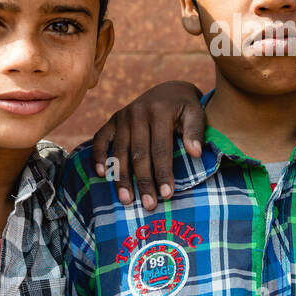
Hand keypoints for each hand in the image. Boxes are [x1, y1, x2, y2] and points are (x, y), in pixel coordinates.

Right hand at [90, 81, 204, 211]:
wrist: (170, 91)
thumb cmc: (186, 108)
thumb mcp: (196, 113)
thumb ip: (196, 131)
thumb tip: (195, 153)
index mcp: (160, 111)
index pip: (160, 148)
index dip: (163, 172)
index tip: (167, 194)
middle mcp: (138, 112)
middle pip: (139, 154)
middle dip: (143, 181)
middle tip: (149, 205)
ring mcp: (123, 116)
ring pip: (119, 151)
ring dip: (121, 177)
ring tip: (126, 200)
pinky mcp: (113, 120)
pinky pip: (101, 139)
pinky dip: (99, 156)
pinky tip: (101, 174)